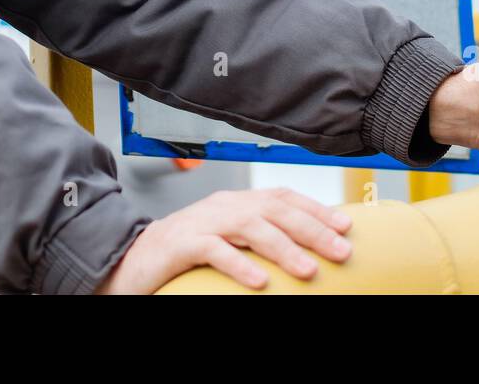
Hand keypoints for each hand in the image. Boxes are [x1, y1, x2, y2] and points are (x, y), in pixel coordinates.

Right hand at [93, 187, 352, 293]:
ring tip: (309, 270)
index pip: (282, 196)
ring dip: (283, 247)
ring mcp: (201, 222)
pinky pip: (213, 251)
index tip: (346, 226)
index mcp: (236, 202)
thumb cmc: (186, 256)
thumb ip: (258, 239)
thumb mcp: (228, 241)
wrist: (132, 260)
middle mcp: (223, 205)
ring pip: (249, 227)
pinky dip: (238, 264)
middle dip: (311, 228)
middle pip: (273, 209)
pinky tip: (259, 281)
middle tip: (341, 250)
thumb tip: (306, 251)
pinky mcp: (181, 244)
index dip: (316, 209)